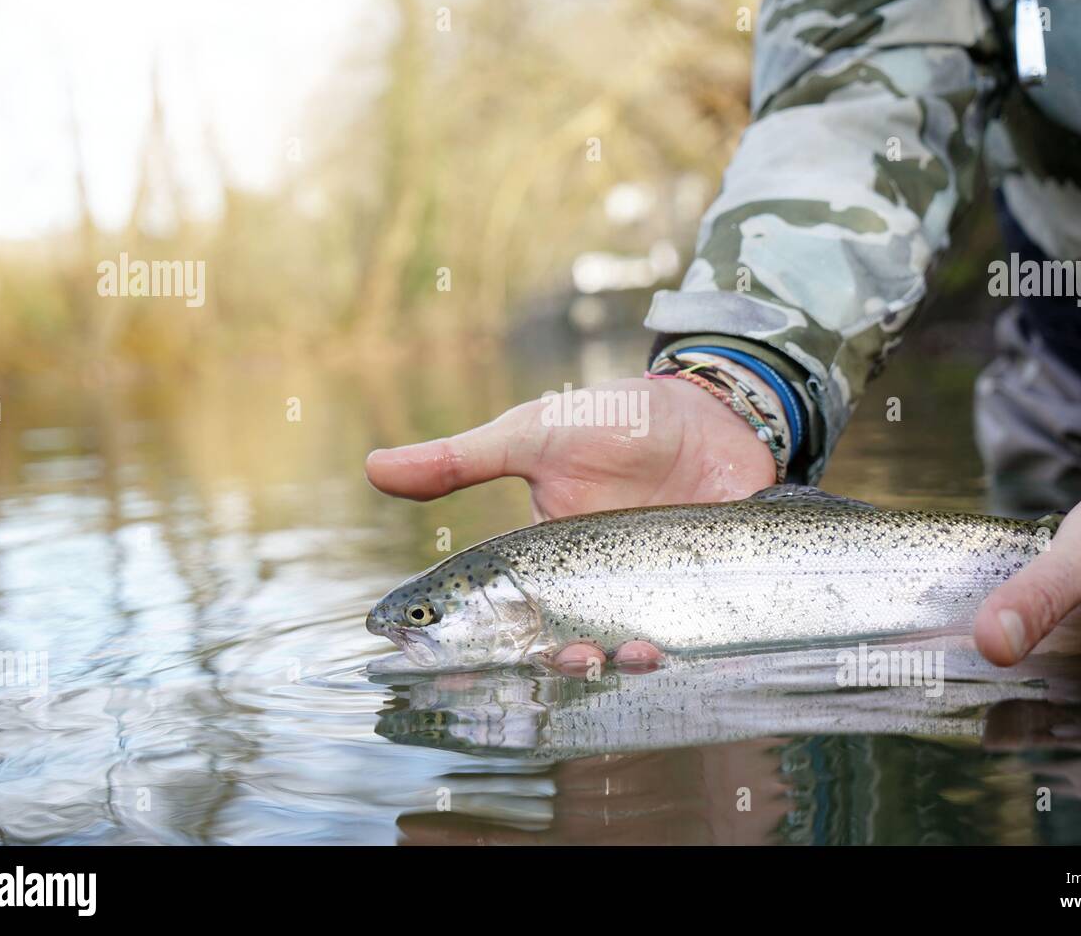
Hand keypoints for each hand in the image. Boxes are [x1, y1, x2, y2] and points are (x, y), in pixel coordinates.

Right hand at [365, 375, 776, 670]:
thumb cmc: (613, 420)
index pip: (514, 618)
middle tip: (575, 657)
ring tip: (635, 653)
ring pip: (631, 649)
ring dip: (627, 663)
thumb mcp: (533, 435)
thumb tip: (372, 467)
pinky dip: (683, 650)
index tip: (474, 672)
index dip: (494, 651)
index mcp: (548, 558)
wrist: (707, 408)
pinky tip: (672, 649)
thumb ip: (462, 460)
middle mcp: (597, 586)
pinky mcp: (706, 590)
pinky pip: (692, 634)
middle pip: (573, 646)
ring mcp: (652, 592)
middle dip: (570, 664)